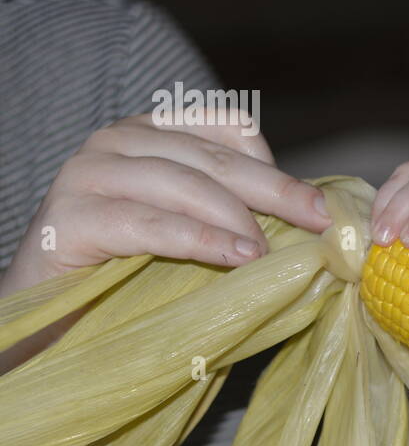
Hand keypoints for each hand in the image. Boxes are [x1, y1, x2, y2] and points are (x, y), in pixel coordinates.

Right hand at [0, 111, 330, 369]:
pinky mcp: (71, 216)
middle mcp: (118, 140)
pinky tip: (236, 258)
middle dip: (277, 192)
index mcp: (154, 132)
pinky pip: (150, 224)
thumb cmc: (132, 277)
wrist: (49, 319)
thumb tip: (313, 223)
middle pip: (216, 158)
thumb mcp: (194, 232)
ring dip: (238, 220)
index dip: (275, 164)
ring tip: (271, 254)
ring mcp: (89, 173)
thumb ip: (238, 215)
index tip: (317, 206)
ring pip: (185, 185)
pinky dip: (200, 240)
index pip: (228, 126)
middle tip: (321, 222)